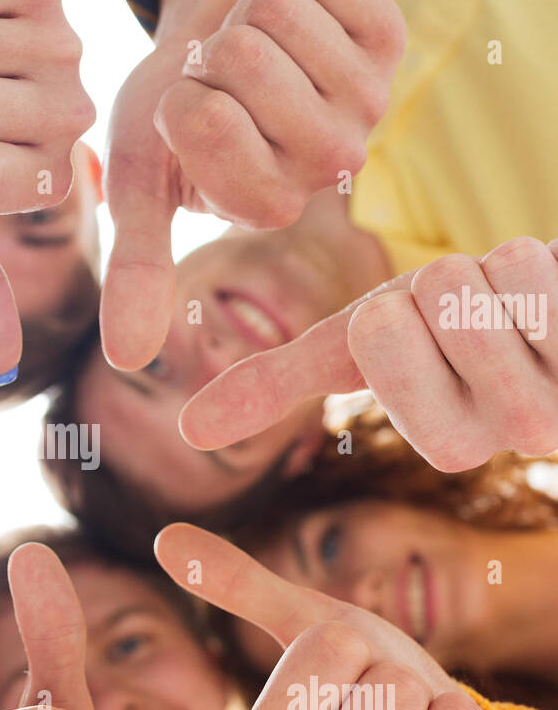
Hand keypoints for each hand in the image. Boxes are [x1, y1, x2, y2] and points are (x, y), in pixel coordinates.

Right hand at [101, 0, 404, 369]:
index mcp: (266, 206)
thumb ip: (138, 269)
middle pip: (242, 56)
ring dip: (247, 10)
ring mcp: (365, 100)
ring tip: (259, 46)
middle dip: (213, 49)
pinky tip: (296, 14)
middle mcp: (329, 166)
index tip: (192, 116)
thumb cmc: (172, 110)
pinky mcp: (389, 34)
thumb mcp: (139, 185)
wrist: (218, 32)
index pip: (201, 114)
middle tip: (227, 77)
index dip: (176, 96)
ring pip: (276, 9)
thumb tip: (124, 362)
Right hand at [180, 237, 557, 472]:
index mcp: (439, 446)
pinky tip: (556, 307)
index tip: (431, 338)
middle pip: (431, 292)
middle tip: (481, 317)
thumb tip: (188, 430)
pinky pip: (538, 268)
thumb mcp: (362, 351)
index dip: (397, 307)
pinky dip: (539, 263)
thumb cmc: (456, 330)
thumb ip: (276, 388)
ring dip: (498, 268)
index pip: (374, 330)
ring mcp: (553, 409)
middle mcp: (504, 440)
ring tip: (518, 309)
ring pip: (485, 274)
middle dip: (449, 280)